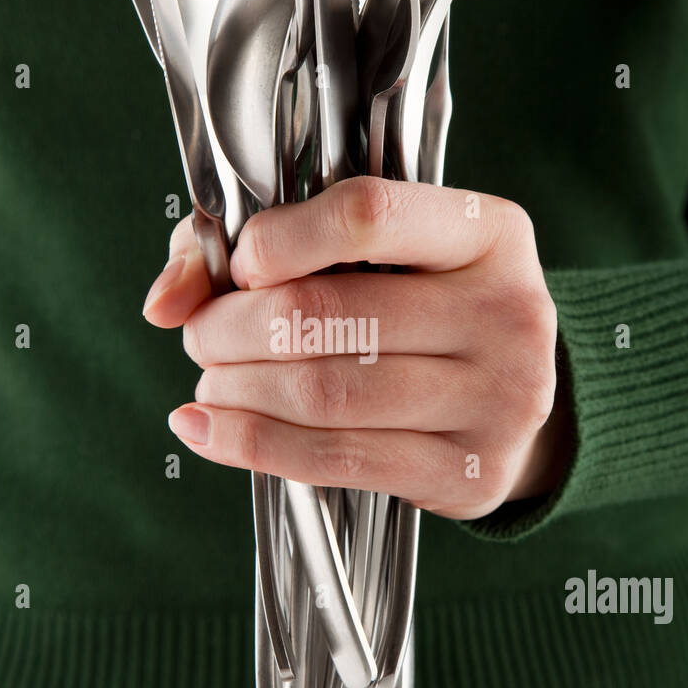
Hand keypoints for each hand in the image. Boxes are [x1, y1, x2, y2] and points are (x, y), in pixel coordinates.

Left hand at [142, 178, 568, 519]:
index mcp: (486, 233)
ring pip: (326, 393)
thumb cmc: (426, 308)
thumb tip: (167, 299)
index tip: (240, 267)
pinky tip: (209, 432)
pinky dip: (253, 446)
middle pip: (328, 314)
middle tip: (202, 338)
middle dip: (233, 328)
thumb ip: (262, 249)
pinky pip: (339, 461)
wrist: (519, 398)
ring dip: (237, 391)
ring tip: (211, 385)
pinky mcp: (470, 472)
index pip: (367, 215)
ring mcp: (498, 398)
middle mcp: (507, 311)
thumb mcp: (375, 255)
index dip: (278, 240)